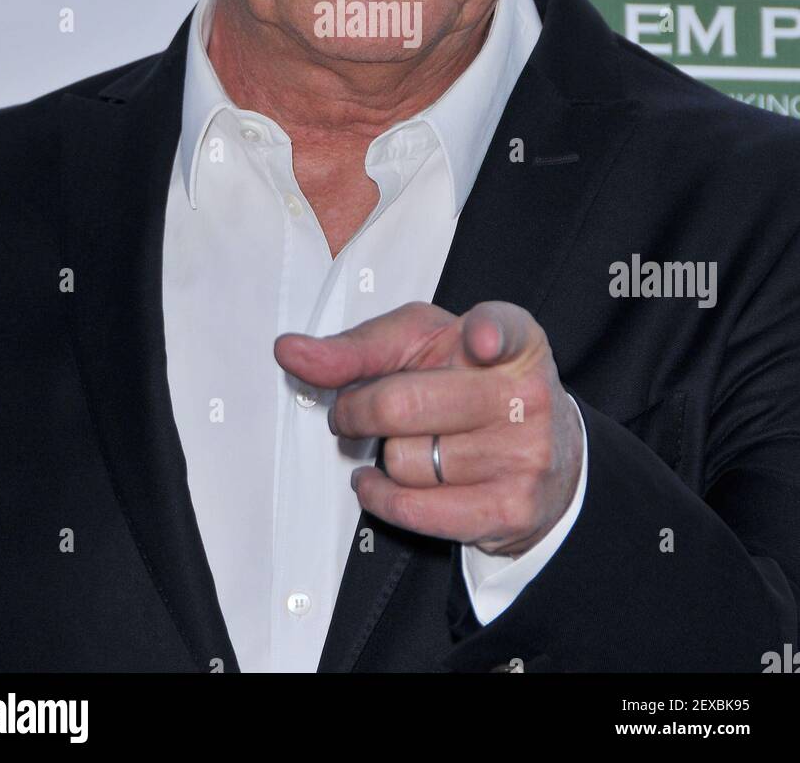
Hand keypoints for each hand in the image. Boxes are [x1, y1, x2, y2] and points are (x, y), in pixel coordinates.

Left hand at [274, 300, 582, 555]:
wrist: (545, 454)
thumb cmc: (469, 383)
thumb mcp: (423, 346)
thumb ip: (358, 346)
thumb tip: (290, 351)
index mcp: (513, 339)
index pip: (499, 329)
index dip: (487, 333)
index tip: (479, 339)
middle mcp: (525, 394)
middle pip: (402, 403)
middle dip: (357, 409)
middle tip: (353, 410)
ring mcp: (523, 455)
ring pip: (403, 460)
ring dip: (383, 454)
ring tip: (404, 442)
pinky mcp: (510, 508)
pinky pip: (415, 508)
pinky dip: (381, 497)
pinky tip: (380, 480)